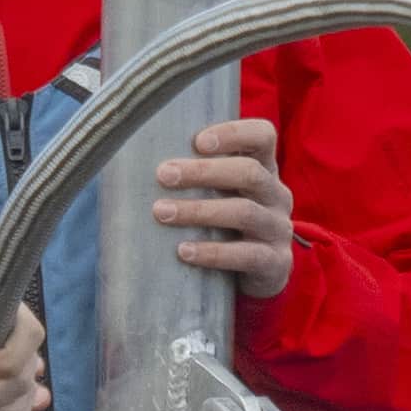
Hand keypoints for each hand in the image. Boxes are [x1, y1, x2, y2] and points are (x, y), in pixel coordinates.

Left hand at [146, 113, 296, 300]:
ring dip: (199, 210)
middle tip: (164, 175)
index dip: (234, 134)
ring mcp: (279, 229)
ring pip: (244, 212)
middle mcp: (277, 195)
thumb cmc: (225, 225)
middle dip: (203, 172)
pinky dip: (213, 252)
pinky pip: (247, 255)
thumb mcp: (220, 194)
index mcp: (264, 169)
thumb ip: (195, 175)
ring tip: (162, 213)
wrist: (258, 276)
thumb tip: (132, 156)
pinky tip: (184, 251)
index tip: (197, 141)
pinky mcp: (276, 263)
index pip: (263, 136)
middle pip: (249, 172)